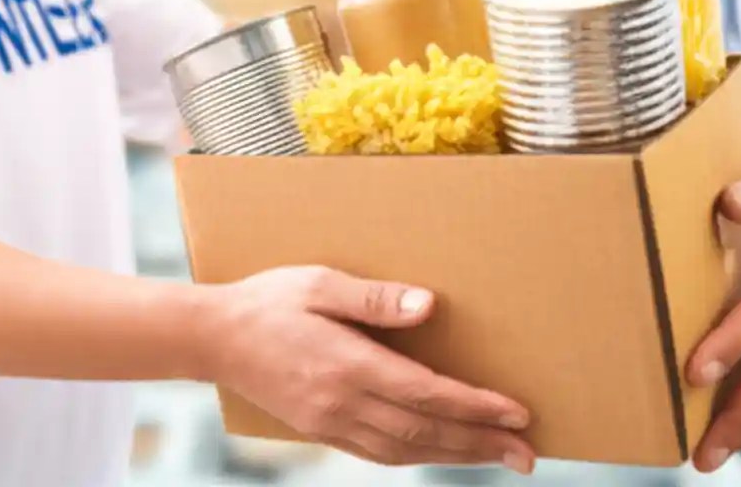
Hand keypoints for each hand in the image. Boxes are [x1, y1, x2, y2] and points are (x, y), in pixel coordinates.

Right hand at [197, 266, 535, 473]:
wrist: (211, 339)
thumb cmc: (269, 300)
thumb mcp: (319, 282)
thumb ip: (375, 299)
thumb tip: (429, 306)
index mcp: (347, 365)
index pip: (426, 393)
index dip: (475, 407)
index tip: (517, 413)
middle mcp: (342, 403)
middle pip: (426, 431)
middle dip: (481, 443)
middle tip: (528, 454)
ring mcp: (330, 423)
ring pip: (406, 450)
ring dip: (457, 456)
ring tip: (498, 457)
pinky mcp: (322, 430)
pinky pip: (380, 453)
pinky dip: (419, 455)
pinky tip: (442, 451)